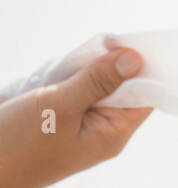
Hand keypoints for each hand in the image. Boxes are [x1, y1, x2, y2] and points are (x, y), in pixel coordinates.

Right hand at [0, 47, 152, 187]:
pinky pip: (76, 93)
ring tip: (58, 77)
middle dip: (106, 67)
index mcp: (114, 133)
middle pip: (122, 89)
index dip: (142, 70)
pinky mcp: (64, 121)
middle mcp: (105, 131)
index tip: (125, 43)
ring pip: (96, 88)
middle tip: (83, 57)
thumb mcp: (61, 105)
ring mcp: (84, 127)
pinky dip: (66, 81)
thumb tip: (134, 59)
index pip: (145, 97)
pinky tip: (49, 81)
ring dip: (81, 73)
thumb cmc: (22, 144)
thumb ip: (98, 81)